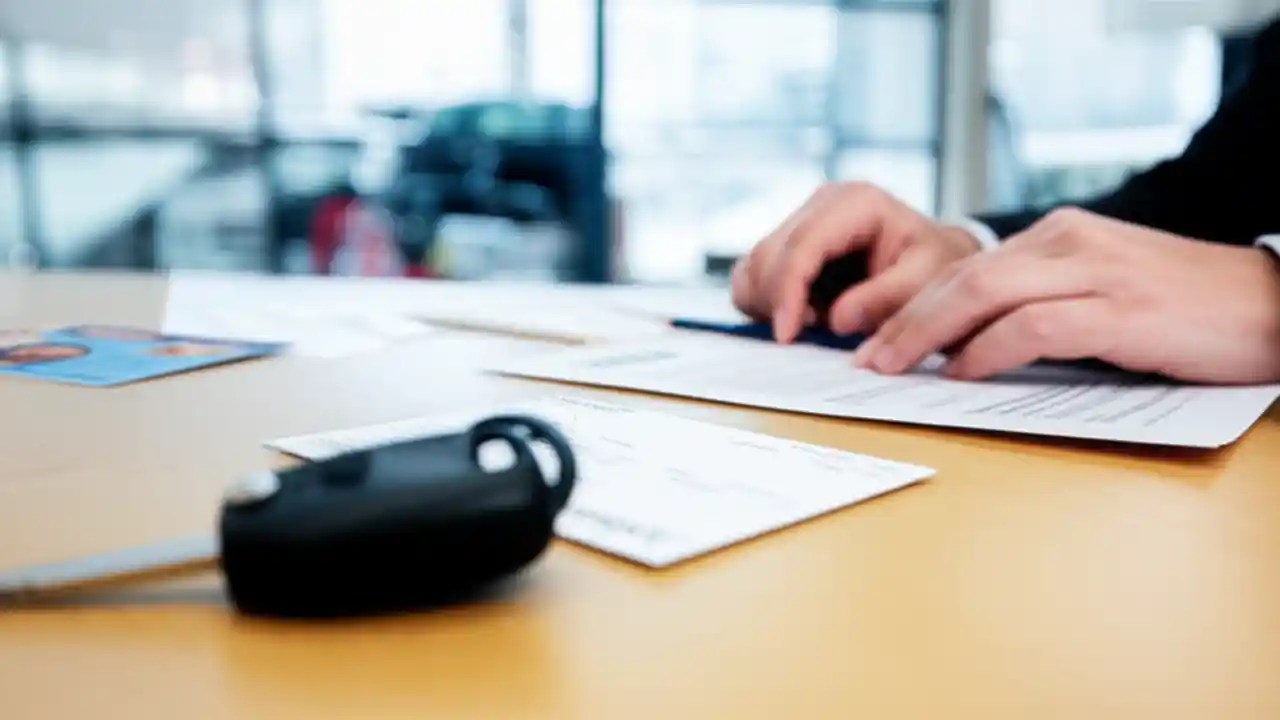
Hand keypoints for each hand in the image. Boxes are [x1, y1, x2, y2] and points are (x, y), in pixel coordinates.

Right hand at [730, 182, 981, 342]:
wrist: (934, 262)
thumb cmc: (934, 269)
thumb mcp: (928, 282)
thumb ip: (887, 298)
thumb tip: (838, 318)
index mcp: (856, 202)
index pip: (802, 245)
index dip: (787, 292)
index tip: (787, 336)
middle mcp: (822, 203)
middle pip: (768, 255)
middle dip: (778, 303)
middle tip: (810, 336)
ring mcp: (801, 221)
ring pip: (753, 267)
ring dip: (770, 305)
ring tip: (814, 323)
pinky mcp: (788, 243)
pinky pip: (752, 278)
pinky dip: (767, 304)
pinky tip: (804, 315)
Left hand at [852, 208, 1279, 383]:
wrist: (1272, 304)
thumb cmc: (1182, 309)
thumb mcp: (1101, 293)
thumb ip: (1041, 305)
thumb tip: (969, 346)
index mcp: (1059, 237)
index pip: (965, 268)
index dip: (911, 305)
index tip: (874, 338)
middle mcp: (1068, 243)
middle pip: (960, 277)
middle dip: (901, 320)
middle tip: (865, 358)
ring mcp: (1094, 272)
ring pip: (983, 294)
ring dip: (925, 335)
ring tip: (893, 368)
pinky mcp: (1118, 311)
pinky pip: (1031, 326)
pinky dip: (986, 350)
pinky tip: (959, 373)